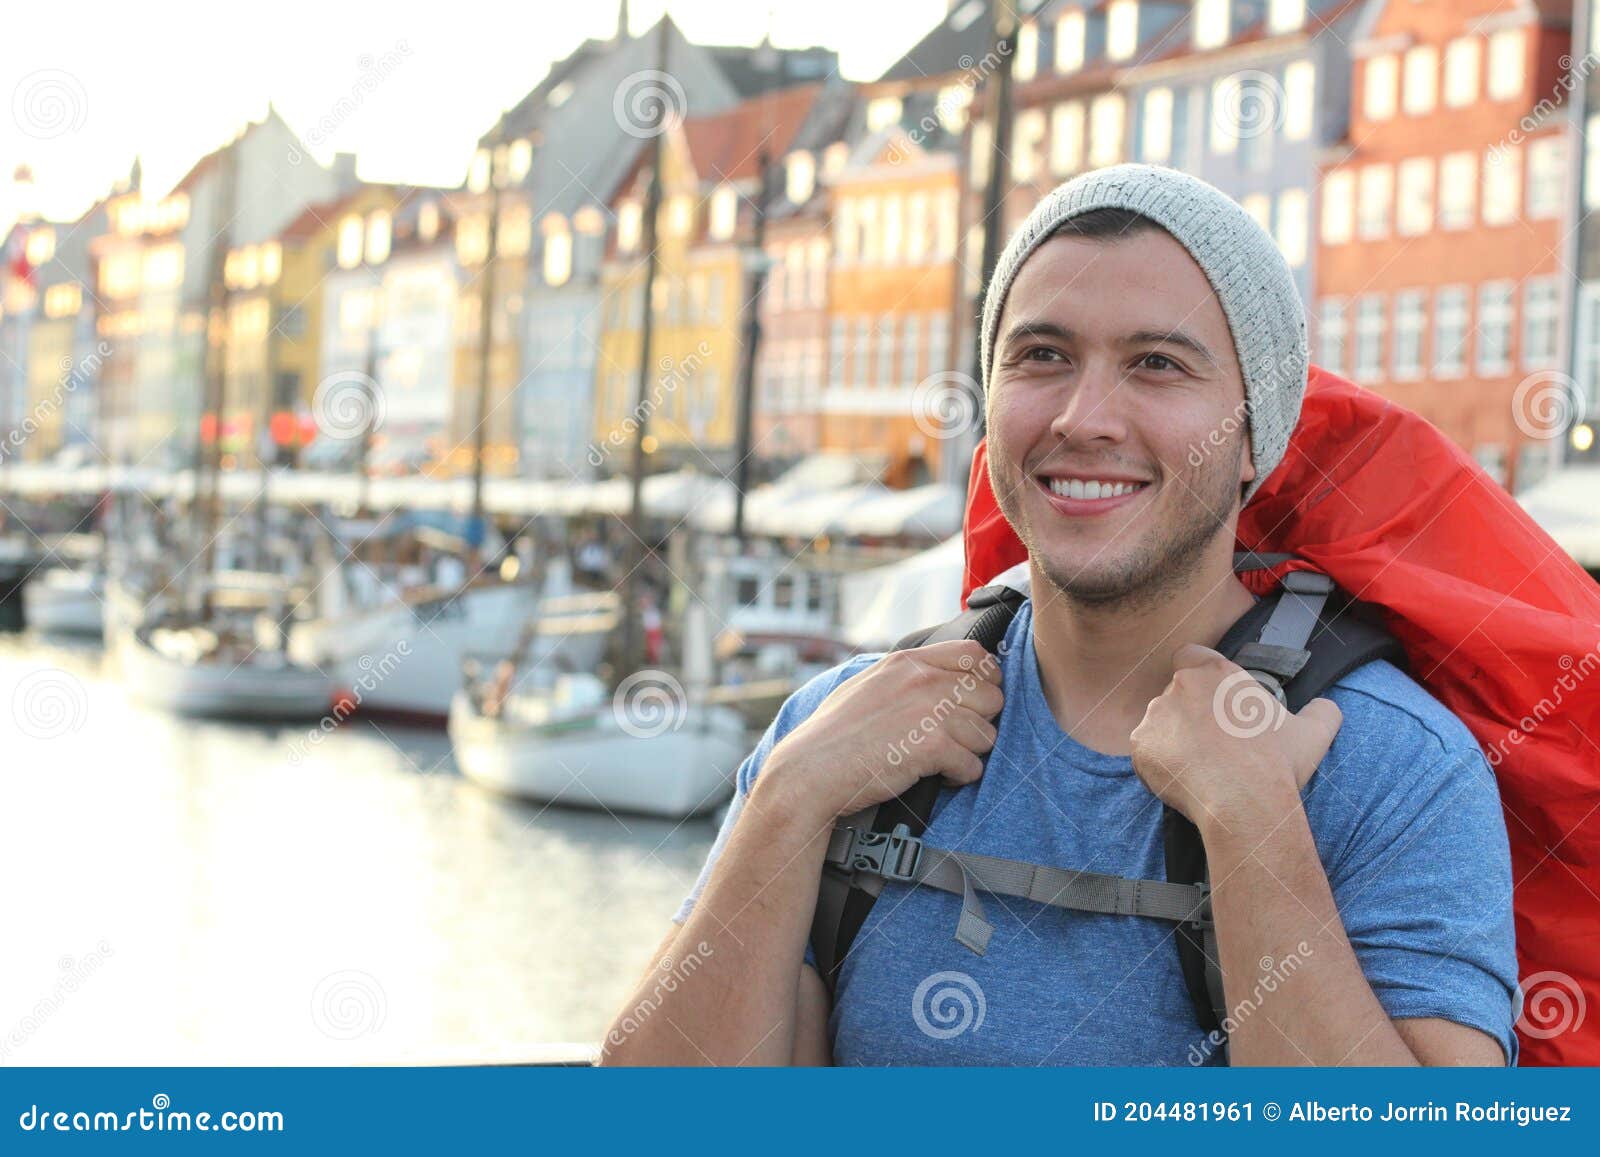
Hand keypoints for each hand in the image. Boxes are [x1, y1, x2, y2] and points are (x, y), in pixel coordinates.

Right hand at [758, 639, 1004, 828]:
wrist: (812, 769)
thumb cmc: (834, 733)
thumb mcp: (868, 684)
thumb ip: (905, 674)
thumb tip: (937, 675)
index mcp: (908, 662)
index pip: (975, 655)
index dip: (985, 680)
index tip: (973, 702)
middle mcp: (924, 680)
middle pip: (991, 696)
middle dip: (979, 721)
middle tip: (956, 738)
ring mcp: (931, 712)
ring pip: (986, 734)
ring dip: (970, 752)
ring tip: (943, 760)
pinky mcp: (933, 747)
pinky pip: (973, 765)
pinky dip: (959, 776)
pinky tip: (937, 776)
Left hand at [1129, 643, 1341, 835]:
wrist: (1244, 801)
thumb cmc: (1276, 763)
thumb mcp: (1313, 732)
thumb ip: (1322, 711)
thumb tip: (1327, 708)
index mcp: (1217, 673)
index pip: (1191, 654)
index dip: (1196, 672)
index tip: (1209, 697)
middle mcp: (1182, 686)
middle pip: (1177, 693)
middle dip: (1190, 714)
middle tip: (1213, 744)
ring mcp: (1157, 714)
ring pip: (1160, 722)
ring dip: (1174, 737)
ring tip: (1200, 766)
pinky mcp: (1141, 744)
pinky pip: (1146, 750)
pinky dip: (1159, 763)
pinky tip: (1184, 779)